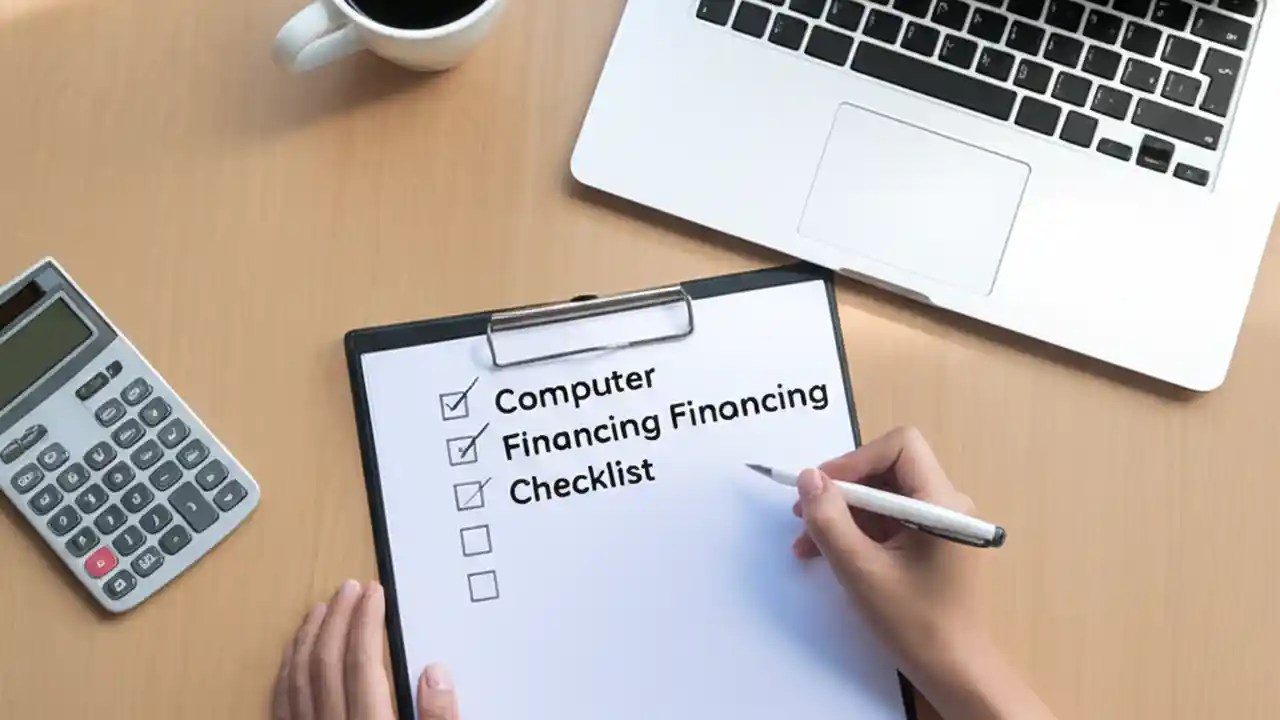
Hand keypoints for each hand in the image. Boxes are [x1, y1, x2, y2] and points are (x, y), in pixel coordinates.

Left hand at [273, 580, 460, 719]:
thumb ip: (438, 718)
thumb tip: (436, 673)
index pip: (363, 663)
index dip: (367, 622)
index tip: (374, 594)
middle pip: (327, 663)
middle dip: (339, 619)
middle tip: (349, 589)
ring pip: (299, 679)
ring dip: (310, 637)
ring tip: (322, 608)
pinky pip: (281, 702)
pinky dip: (288, 671)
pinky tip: (294, 652)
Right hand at [793, 427, 1054, 719]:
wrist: (953, 670)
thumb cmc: (914, 623)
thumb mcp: (861, 571)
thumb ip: (830, 520)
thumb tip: (808, 477)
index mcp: (943, 504)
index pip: (900, 447)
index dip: (856, 459)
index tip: (822, 487)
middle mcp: (948, 504)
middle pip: (888, 470)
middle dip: (842, 489)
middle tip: (803, 513)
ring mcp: (941, 523)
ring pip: (883, 497)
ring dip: (843, 513)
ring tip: (806, 542)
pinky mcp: (931, 542)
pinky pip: (889, 520)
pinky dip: (857, 531)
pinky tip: (827, 553)